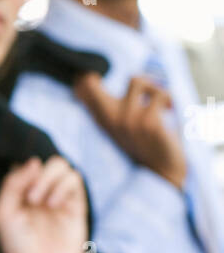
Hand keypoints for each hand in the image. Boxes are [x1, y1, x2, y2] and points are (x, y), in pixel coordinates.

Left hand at [0, 156, 86, 252]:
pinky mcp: (77, 206)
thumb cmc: (17, 249)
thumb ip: (13, 183)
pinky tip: (53, 204)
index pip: (23, 165)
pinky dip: (63, 185)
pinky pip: (75, 179)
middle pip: (44, 162)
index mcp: (20, 195)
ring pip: (61, 166)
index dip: (21, 167)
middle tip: (30, 197)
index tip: (18, 185)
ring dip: (49, 178)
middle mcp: (40, 194)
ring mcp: (59, 199)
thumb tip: (34, 161)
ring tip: (40, 202)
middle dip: (37, 173)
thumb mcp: (4, 213)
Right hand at [74, 72, 186, 188]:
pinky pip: (161, 93)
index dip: (84, 80)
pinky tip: (170, 110)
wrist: (164, 173)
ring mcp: (129, 120)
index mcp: (104, 120)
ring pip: (137, 80)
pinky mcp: (149, 123)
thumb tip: (105, 84)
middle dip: (97, 78)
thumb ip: (118, 108)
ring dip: (152, 87)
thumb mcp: (125, 127)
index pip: (83, 93)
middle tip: (122, 86)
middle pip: (90, 85)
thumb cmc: (147, 146)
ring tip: (161, 101)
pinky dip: (169, 99)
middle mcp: (112, 119)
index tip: (92, 79)